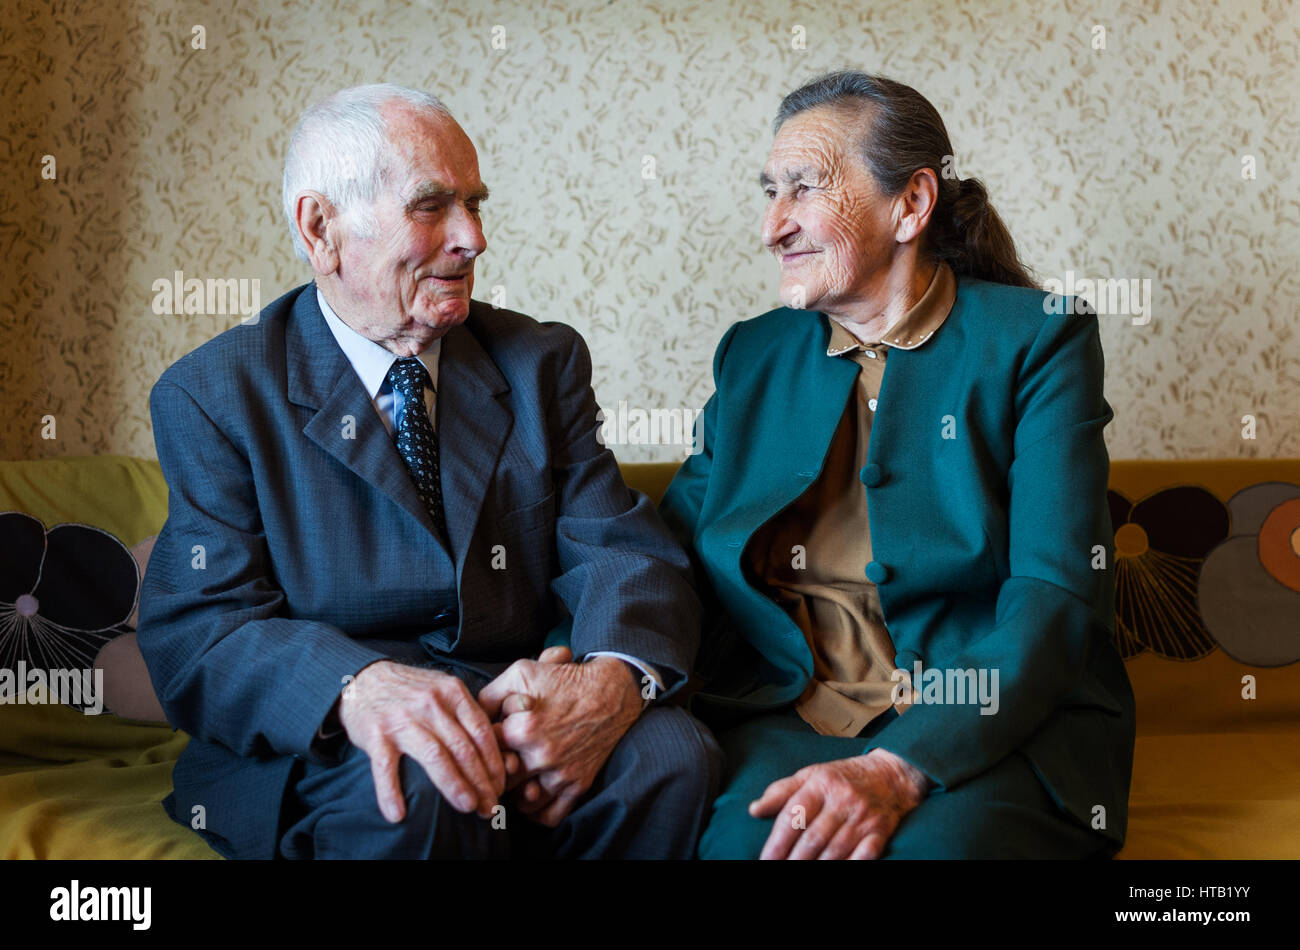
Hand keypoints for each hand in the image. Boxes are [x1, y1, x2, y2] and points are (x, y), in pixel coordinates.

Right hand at [338, 660, 505, 822]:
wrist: (364, 678)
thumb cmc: (411, 690)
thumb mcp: (443, 689)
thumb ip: (465, 713)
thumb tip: (492, 750)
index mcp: (452, 693)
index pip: (482, 733)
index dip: (494, 764)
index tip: (500, 787)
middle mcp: (431, 704)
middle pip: (464, 748)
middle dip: (481, 782)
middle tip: (489, 807)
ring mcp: (403, 719)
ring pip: (435, 757)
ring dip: (454, 785)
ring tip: (468, 807)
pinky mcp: (376, 734)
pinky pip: (385, 768)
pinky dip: (390, 792)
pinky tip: (398, 814)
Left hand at [479, 647, 641, 826]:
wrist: (611, 692)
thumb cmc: (564, 679)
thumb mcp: (522, 672)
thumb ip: (490, 694)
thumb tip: (472, 717)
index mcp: (523, 730)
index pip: (484, 750)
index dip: (483, 744)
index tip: (490, 739)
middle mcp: (541, 756)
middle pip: (500, 779)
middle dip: (497, 771)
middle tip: (499, 762)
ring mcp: (561, 774)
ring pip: (521, 802)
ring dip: (514, 794)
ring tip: (514, 780)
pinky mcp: (578, 785)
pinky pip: (549, 816)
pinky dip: (536, 811)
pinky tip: (531, 796)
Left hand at [749, 749, 930, 858]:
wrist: (890, 775)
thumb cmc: (843, 777)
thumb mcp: (810, 775)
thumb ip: (781, 792)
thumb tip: (754, 810)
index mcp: (820, 785)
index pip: (793, 817)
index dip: (777, 842)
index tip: (765, 860)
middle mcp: (841, 800)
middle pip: (812, 838)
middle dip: (794, 860)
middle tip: (779, 871)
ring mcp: (862, 817)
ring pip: (835, 850)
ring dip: (818, 867)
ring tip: (801, 874)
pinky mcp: (880, 831)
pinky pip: (865, 855)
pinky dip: (851, 865)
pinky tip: (837, 870)